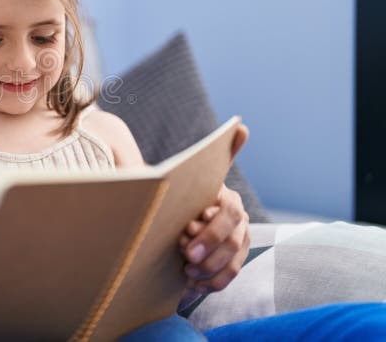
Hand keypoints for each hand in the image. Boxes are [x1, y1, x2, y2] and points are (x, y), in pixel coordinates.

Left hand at [178, 124, 250, 293]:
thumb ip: (211, 157)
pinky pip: (228, 277)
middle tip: (185, 256)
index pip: (228, 213)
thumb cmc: (177, 193)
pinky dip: (211, 283)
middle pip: (232, 239)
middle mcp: (238, 220)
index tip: (189, 231)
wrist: (169, 216)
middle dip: (209, 249)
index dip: (211, 227)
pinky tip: (191, 285)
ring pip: (233, 261)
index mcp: (227, 198)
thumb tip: (243, 127)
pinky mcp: (230, 262)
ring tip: (187, 272)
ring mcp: (238, 242)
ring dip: (210, 269)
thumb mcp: (183, 175)